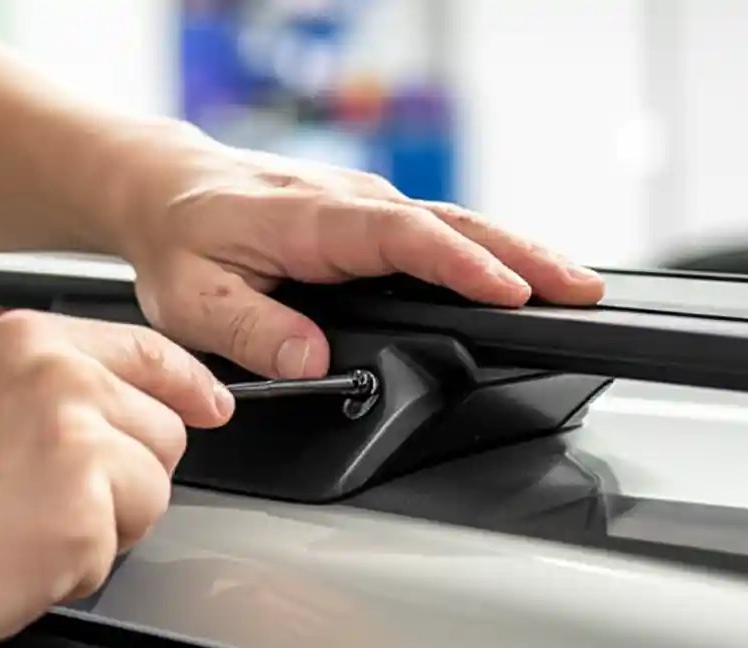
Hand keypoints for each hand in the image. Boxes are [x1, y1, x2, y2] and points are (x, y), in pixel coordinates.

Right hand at [0, 310, 231, 647]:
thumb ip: (69, 390)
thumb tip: (159, 400)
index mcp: (31, 341)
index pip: (149, 349)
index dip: (189, 384)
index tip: (212, 403)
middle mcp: (60, 377)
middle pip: (166, 428)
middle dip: (128, 476)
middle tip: (47, 496)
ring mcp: (77, 435)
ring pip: (158, 486)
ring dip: (113, 521)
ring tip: (34, 521)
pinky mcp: (88, 501)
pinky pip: (129, 539)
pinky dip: (88, 561)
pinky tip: (30, 549)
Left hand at [86, 118, 605, 379]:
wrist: (166, 186)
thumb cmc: (180, 239)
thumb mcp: (192, 298)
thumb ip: (252, 330)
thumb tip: (314, 360)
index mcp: (312, 219)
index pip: (402, 238)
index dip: (462, 266)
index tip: (510, 292)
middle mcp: (350, 203)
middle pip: (453, 224)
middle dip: (524, 255)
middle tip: (581, 290)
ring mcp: (366, 206)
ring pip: (455, 224)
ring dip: (518, 251)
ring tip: (574, 285)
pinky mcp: (371, 217)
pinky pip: (440, 230)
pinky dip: (489, 250)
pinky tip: (522, 273)